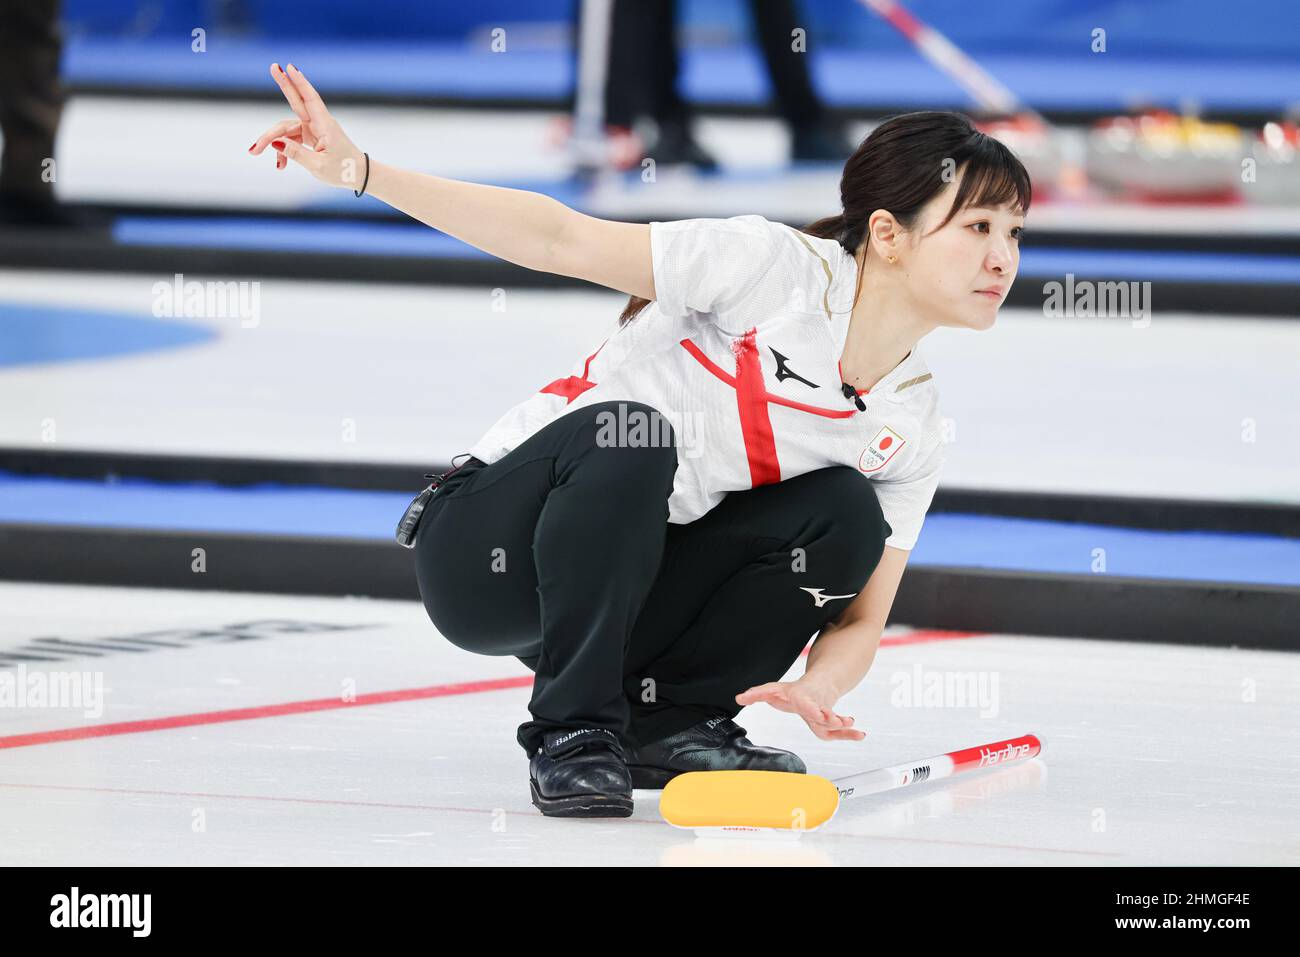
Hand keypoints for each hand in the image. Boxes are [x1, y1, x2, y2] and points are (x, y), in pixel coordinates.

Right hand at [248, 63, 366, 189]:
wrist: (359, 176)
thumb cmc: (344, 171)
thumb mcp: (318, 166)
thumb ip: (296, 153)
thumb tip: (275, 142)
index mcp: (325, 126)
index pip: (310, 99)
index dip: (300, 83)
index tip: (290, 67)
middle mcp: (318, 124)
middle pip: (297, 101)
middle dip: (284, 84)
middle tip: (273, 66)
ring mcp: (314, 129)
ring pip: (287, 129)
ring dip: (272, 141)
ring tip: (255, 152)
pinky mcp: (311, 137)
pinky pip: (291, 140)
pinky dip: (284, 151)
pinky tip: (280, 166)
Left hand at [735, 675, 865, 740]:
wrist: (817, 686)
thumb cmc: (793, 693)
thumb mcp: (773, 692)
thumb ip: (756, 695)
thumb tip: (738, 697)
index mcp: (795, 695)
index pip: (794, 697)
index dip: (797, 702)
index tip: (806, 707)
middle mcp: (811, 702)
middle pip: (816, 708)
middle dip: (822, 713)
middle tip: (831, 719)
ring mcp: (822, 710)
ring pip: (830, 717)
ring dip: (839, 721)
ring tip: (849, 723)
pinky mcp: (829, 719)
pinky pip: (840, 729)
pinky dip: (850, 732)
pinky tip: (860, 735)